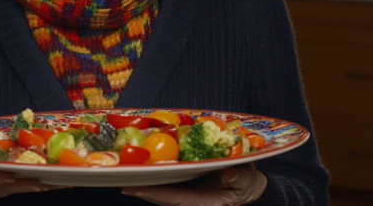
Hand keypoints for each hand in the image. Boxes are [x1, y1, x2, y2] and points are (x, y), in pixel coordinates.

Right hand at [0, 155, 65, 203]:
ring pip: (20, 187)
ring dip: (40, 185)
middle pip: (11, 187)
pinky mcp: (3, 187)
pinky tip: (53, 181)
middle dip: (29, 185)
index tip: (9, 175)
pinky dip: (37, 183)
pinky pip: (22, 185)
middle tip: (46, 182)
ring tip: (60, 182)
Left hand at [121, 164, 266, 205]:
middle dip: (145, 191)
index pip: (180, 200)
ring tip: (125, 176)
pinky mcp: (187, 185)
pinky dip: (157, 177)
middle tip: (124, 183)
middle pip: (165, 198)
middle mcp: (193, 200)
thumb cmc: (248, 185)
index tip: (140, 189)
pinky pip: (169, 183)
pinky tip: (142, 169)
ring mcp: (189, 192)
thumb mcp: (248, 181)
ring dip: (147, 185)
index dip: (160, 196)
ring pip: (164, 191)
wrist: (248, 186)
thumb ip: (240, 179)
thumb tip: (228, 177)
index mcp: (207, 202)